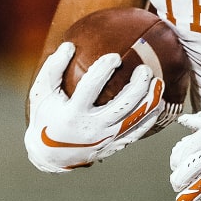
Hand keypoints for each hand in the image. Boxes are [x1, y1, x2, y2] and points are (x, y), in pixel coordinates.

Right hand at [25, 42, 163, 172]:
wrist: (50, 155)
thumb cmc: (45, 117)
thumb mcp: (41, 93)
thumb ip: (52, 68)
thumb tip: (68, 45)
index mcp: (73, 113)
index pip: (91, 87)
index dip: (103, 69)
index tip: (114, 56)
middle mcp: (91, 128)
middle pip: (122, 105)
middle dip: (138, 85)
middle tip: (145, 69)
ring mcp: (105, 139)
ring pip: (135, 119)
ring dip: (150, 100)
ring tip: (158, 83)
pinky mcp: (113, 146)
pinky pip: (137, 132)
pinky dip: (150, 118)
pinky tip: (159, 104)